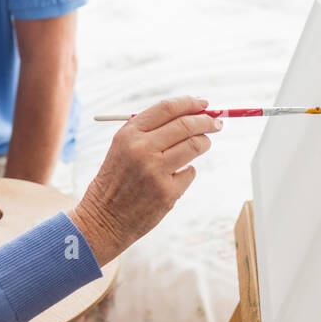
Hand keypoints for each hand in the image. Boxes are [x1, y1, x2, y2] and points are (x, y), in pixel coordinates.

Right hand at [68, 96, 219, 265]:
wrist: (104, 218)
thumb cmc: (117, 179)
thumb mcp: (122, 147)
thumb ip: (150, 130)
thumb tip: (190, 114)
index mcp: (128, 134)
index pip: (167, 108)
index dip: (189, 103)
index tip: (204, 104)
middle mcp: (141, 149)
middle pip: (185, 125)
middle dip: (206, 121)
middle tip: (216, 122)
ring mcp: (155, 171)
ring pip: (195, 145)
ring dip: (204, 142)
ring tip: (203, 144)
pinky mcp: (167, 192)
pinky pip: (189, 173)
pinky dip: (187, 172)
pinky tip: (173, 178)